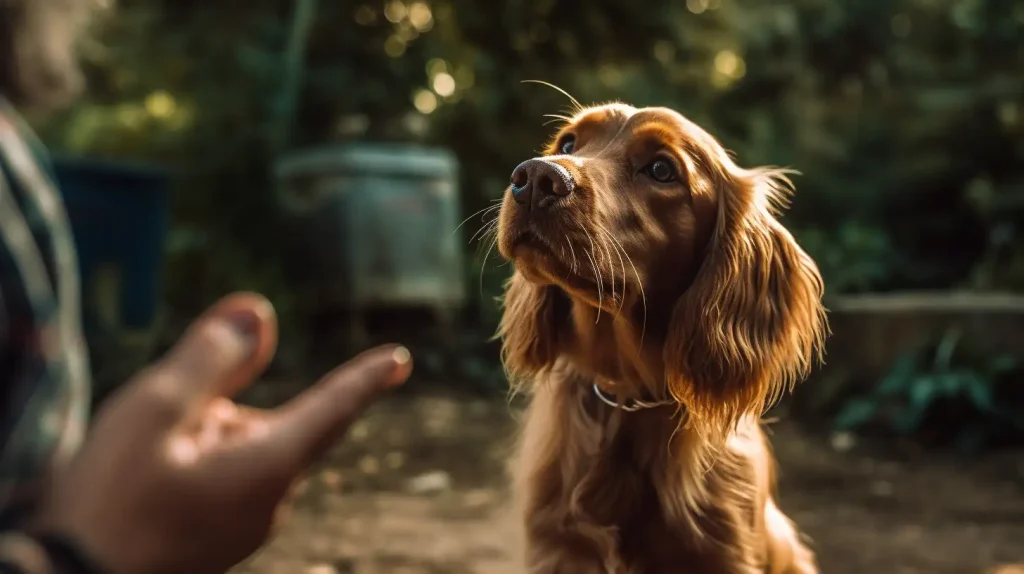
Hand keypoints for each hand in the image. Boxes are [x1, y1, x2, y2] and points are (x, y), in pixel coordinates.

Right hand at [31, 293, 411, 573]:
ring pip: (238, 449)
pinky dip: (193, 461)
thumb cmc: (113, 499)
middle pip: (267, 423)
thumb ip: (212, 357)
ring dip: (199, 434)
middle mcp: (272, 500)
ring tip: (141, 464)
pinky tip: (146, 482)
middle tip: (159, 427)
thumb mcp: (156, 409)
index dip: (365, 377)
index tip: (400, 359)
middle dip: (219, 406)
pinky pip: (222, 479)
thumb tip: (258, 315)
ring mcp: (246, 525)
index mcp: (271, 466)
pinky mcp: (220, 538)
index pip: (334, 406)